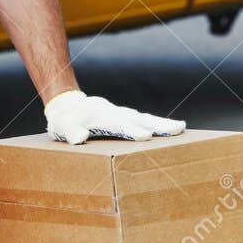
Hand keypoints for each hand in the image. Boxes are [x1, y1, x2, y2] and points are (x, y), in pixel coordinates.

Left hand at [43, 87, 185, 144]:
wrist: (68, 105)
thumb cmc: (64, 120)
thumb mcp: (61, 126)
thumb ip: (70, 131)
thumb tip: (79, 137)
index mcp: (99, 116)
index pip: (117, 124)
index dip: (130, 130)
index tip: (145, 135)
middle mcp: (114, 113)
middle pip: (138, 118)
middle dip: (157, 124)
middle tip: (176, 129)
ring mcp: (122, 114)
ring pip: (145, 118)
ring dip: (162, 124)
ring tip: (180, 128)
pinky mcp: (125, 118)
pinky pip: (144, 120)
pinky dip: (158, 124)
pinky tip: (171, 129)